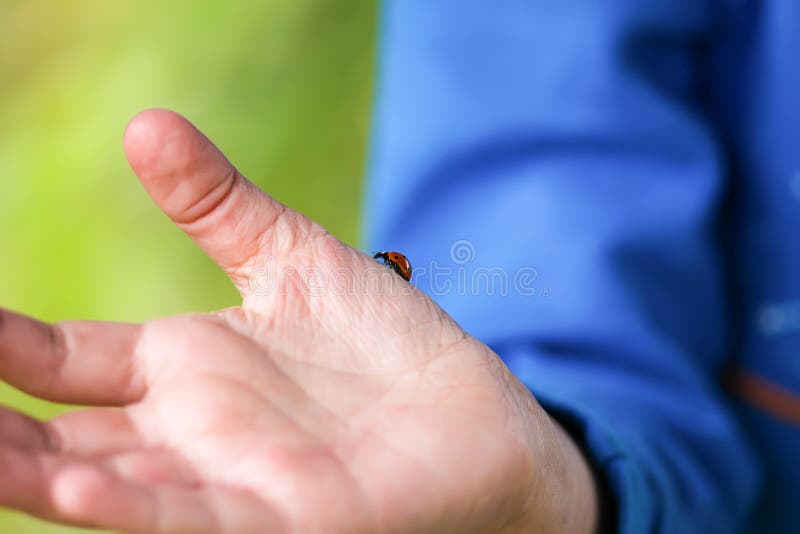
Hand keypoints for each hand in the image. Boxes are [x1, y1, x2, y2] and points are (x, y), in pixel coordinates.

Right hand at [0, 110, 596, 531]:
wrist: (465, 409)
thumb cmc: (382, 341)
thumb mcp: (290, 255)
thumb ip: (217, 202)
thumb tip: (144, 123)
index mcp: (182, 366)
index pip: (63, 359)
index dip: (5, 342)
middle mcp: (188, 431)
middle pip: (65, 434)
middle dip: (0, 424)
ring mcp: (228, 480)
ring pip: (110, 487)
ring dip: (36, 474)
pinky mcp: (280, 520)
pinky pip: (191, 519)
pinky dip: (135, 508)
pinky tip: (78, 487)